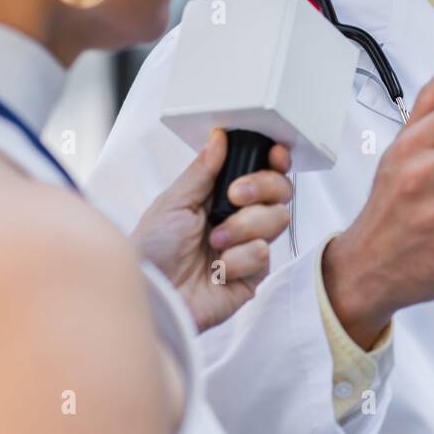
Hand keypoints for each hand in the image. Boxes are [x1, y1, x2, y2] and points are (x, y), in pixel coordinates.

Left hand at [132, 129, 292, 332]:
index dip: (275, 161)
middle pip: (281, 191)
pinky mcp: (254, 275)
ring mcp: (249, 246)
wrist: (153, 295)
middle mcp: (241, 218)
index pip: (262, 172)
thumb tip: (219, 138)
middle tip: (234, 197)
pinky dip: (237, 259)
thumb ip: (202, 171)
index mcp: (221, 197)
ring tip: (214, 243)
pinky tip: (217, 269)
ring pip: (277, 220)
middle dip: (261, 188)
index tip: (275, 155)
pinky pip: (263, 254)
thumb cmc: (153, 251)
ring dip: (242, 227)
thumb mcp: (173, 203)